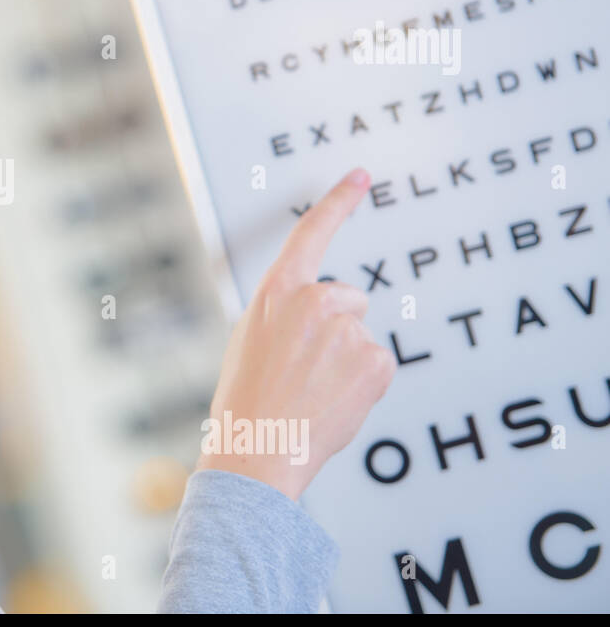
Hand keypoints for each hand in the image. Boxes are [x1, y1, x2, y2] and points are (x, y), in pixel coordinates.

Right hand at [194, 167, 396, 500]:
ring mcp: (348, 329)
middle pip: (349, 299)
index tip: (361, 176)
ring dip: (348, 362)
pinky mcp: (374, 359)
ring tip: (313, 393)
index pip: (311, 234)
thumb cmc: (247, 402)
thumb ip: (287, 313)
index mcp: (277, 292)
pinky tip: (334, 402)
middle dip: (338, 327)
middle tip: (304, 371)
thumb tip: (330, 312)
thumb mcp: (252, 339)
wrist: (256, 449)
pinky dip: (364, 385)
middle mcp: (315, 301)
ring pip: (362, 337)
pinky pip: (378, 364)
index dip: (338, 202)